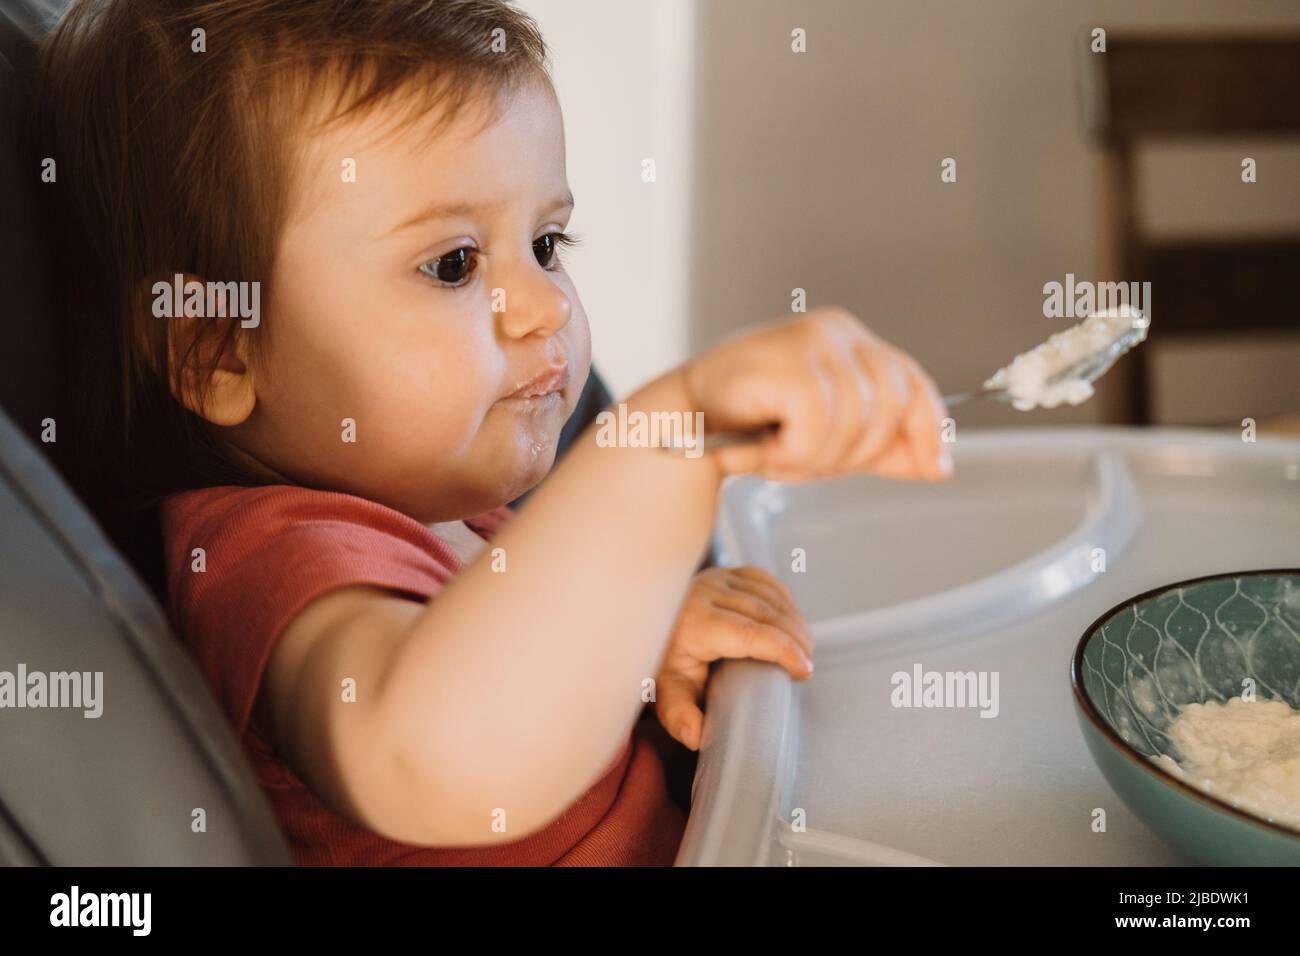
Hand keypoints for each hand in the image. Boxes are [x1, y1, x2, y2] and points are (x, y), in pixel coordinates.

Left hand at [654, 566, 812, 750]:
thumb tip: (698, 737)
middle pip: (767, 613)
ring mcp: (716, 578)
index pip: (751, 633)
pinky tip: (790, 620)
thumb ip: (680, 716)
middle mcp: (706, 594)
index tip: (803, 671)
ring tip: (804, 649)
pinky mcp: (723, 572)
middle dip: (796, 639)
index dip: (784, 650)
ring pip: (769, 596)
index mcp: (695, 624)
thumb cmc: (658, 661)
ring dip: (794, 620)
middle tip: (806, 666)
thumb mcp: (665, 693)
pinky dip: (783, 600)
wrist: (640, 623)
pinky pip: (763, 581)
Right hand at [683, 306, 951, 481]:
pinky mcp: (788, 360)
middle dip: (857, 453)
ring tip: (777, 458)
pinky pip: (817, 424)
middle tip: (808, 465)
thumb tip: (938, 467)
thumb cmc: (753, 425)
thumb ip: (881, 448)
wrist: (683, 422)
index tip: (938, 471)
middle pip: (890, 405)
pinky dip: (792, 452)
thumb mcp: (829, 439)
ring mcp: (812, 340)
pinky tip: (763, 451)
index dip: (929, 429)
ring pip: (855, 420)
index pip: (912, 383)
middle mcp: (837, 330)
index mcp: (853, 343)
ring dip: (815, 457)